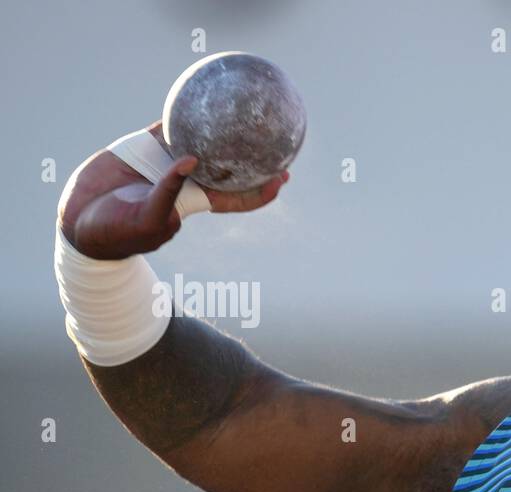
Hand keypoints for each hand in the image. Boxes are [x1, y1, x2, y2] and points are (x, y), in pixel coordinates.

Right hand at [59, 121, 287, 258]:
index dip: (261, 190)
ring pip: (198, 140)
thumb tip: (192, 161)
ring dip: (217, 127)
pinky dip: (179, 112)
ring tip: (239, 107)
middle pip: (226, 166)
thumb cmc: (119, 230)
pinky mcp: (144, 147)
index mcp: (193, 203)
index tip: (282, 178)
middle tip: (273, 135)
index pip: (237, 198)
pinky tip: (192, 95)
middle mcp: (185, 181)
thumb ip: (168, 193)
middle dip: (249, 154)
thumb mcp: (148, 218)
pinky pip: (167, 126)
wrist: (81, 219)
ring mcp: (165, 162)